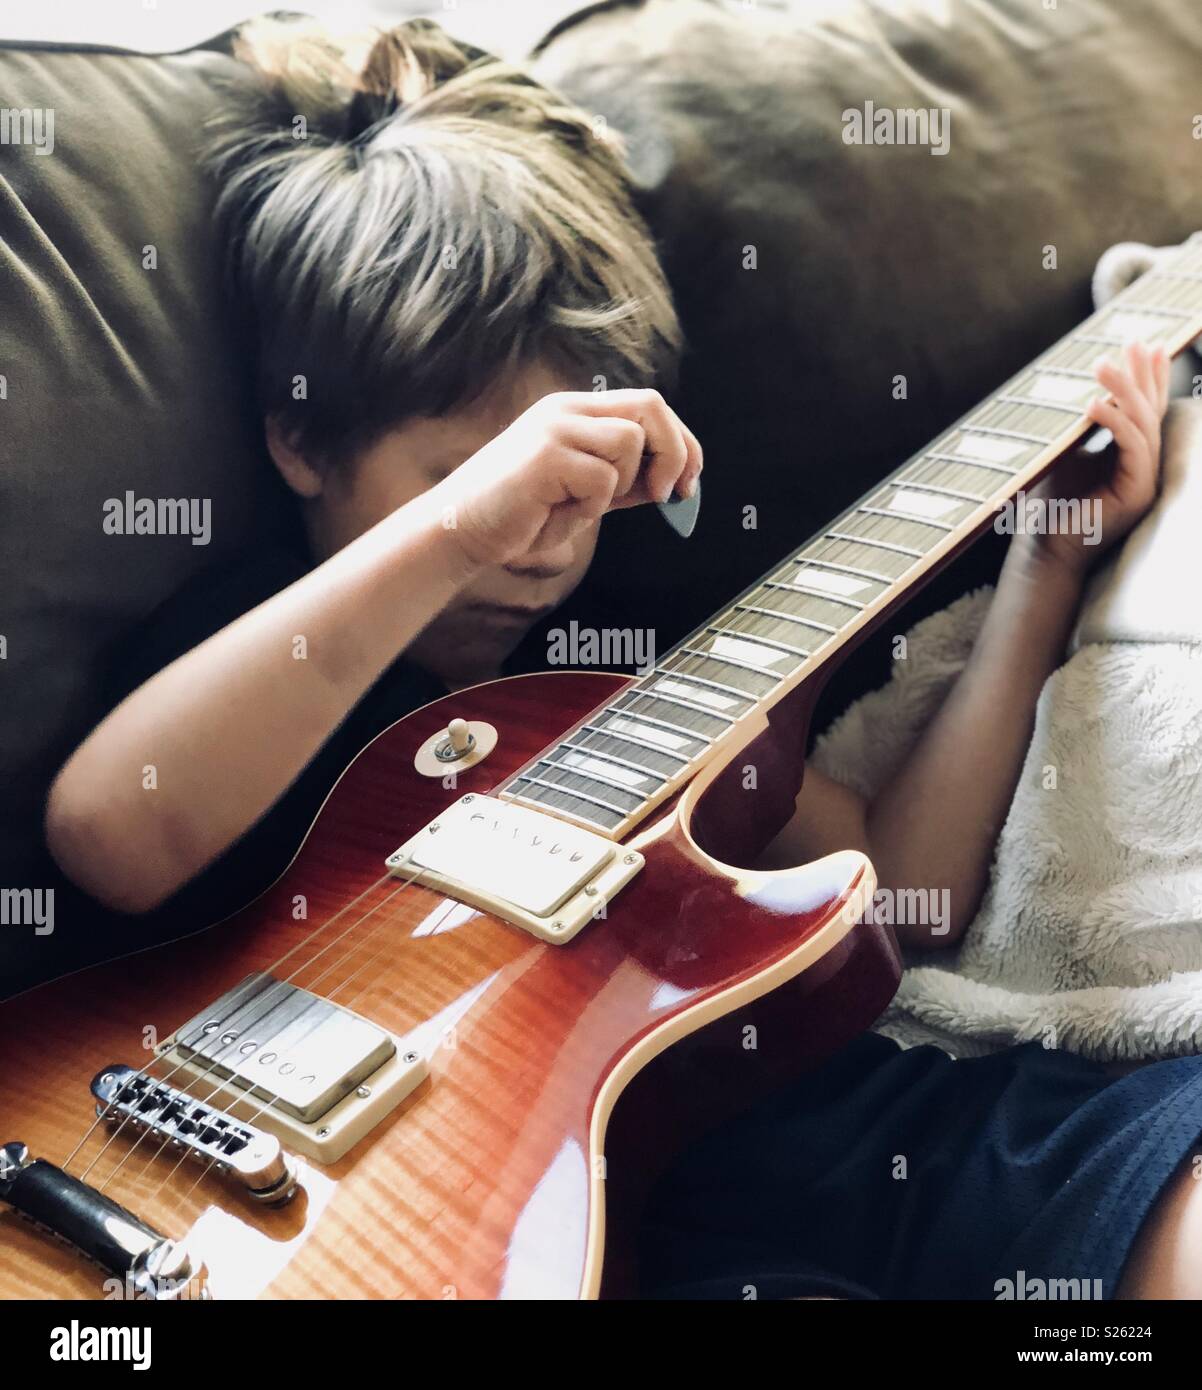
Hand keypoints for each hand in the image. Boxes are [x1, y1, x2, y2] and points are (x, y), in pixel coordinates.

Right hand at [435, 388, 702, 568]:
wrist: (464, 530)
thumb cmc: (523, 515)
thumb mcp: (587, 495)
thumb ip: (627, 481)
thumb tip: (678, 483)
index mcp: (578, 411)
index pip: (650, 407)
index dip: (682, 442)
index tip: (690, 483)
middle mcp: (567, 410)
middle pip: (651, 407)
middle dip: (674, 453)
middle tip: (667, 495)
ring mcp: (555, 427)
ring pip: (629, 443)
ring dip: (621, 486)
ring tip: (583, 505)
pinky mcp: (546, 454)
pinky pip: (602, 479)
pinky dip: (592, 507)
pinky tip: (559, 512)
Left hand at [1015, 341, 1168, 575]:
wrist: (1043, 551)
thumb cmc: (1049, 507)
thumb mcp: (1064, 456)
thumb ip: (1079, 428)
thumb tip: (1078, 389)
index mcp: (1130, 458)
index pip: (1145, 410)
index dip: (1147, 377)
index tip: (1142, 343)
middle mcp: (1144, 468)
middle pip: (1151, 412)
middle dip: (1141, 376)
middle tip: (1129, 344)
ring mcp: (1145, 481)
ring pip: (1145, 425)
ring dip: (1124, 392)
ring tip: (1103, 368)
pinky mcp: (1138, 493)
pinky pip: (1134, 447)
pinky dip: (1116, 423)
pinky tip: (1094, 405)